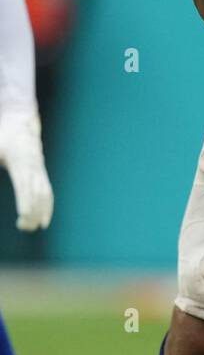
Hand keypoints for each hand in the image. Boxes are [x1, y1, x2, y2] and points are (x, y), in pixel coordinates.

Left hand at [0, 108, 53, 229]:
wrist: (20, 127)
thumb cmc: (3, 139)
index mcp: (20, 162)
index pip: (24, 184)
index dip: (25, 200)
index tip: (24, 215)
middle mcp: (33, 168)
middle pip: (36, 192)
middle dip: (33, 211)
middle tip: (24, 227)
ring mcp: (40, 172)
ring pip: (44, 194)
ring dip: (41, 213)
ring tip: (33, 228)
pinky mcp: (42, 175)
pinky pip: (48, 193)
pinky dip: (48, 208)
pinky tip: (44, 221)